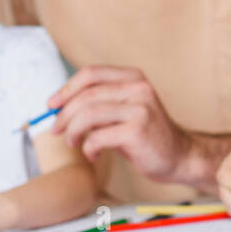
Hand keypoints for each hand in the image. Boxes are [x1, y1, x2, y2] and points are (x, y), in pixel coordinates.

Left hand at [50, 67, 187, 183]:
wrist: (178, 156)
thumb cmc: (145, 135)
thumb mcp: (123, 110)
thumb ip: (99, 102)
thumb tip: (58, 104)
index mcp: (133, 77)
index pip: (90, 74)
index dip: (66, 89)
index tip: (51, 105)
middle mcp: (139, 88)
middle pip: (86, 95)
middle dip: (64, 114)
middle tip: (56, 130)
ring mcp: (140, 108)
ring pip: (89, 114)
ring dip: (73, 131)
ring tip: (73, 142)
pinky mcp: (138, 130)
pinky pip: (98, 137)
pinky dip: (88, 148)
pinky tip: (93, 154)